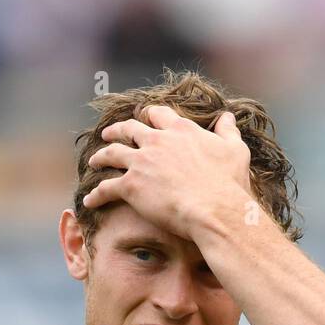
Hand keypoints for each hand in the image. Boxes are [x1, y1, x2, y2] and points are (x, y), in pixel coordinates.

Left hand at [82, 105, 252, 239]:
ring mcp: (142, 162)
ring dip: (101, 156)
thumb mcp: (235, 150)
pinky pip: (107, 188)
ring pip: (113, 154)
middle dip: (117, 130)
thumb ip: (228, 131)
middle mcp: (157, 141)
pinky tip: (89, 199)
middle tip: (108, 134)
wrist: (214, 209)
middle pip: (129, 129)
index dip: (149, 116)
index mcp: (180, 130)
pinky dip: (96, 193)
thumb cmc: (228, 184)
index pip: (158, 115)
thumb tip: (226, 116)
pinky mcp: (131, 185)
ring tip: (94, 160)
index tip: (144, 118)